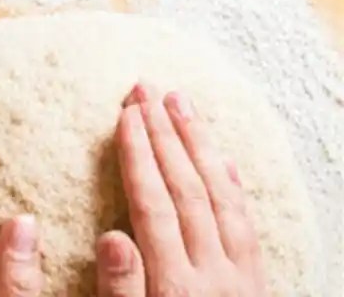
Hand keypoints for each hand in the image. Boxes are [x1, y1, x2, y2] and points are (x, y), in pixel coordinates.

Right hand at [96, 85, 267, 295]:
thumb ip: (122, 290)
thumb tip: (111, 237)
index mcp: (175, 287)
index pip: (152, 206)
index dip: (138, 156)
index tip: (126, 114)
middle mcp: (215, 274)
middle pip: (188, 191)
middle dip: (165, 135)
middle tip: (147, 90)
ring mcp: (241, 277)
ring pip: (223, 198)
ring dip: (200, 146)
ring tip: (181, 104)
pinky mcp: (257, 283)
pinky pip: (248, 225)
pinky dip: (234, 187)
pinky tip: (224, 160)